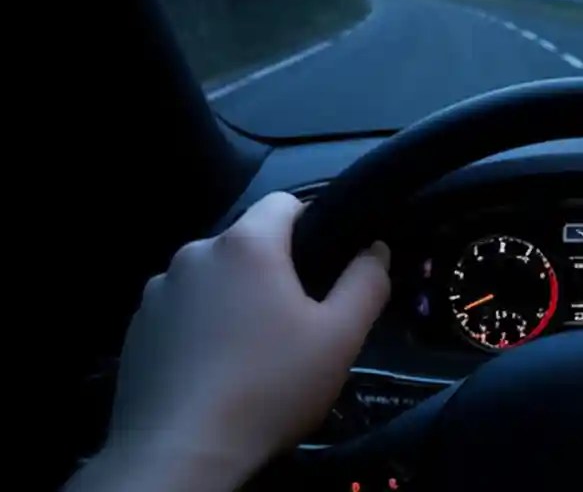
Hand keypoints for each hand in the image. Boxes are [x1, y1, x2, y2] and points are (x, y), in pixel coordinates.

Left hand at [94, 193, 390, 489]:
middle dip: (272, 272)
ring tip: (250, 354)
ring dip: (232, 300)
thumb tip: (375, 249)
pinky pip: (181, 312)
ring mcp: (157, 292)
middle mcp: (194, 254)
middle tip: (296, 324)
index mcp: (246, 245)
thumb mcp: (341, 337)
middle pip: (247, 245)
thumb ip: (366, 283)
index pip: (284, 202)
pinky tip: (214, 372)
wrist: (181, 453)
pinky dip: (199, 330)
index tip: (324, 270)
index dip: (312, 226)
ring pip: (212, 280)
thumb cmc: (270, 386)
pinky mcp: (136, 330)